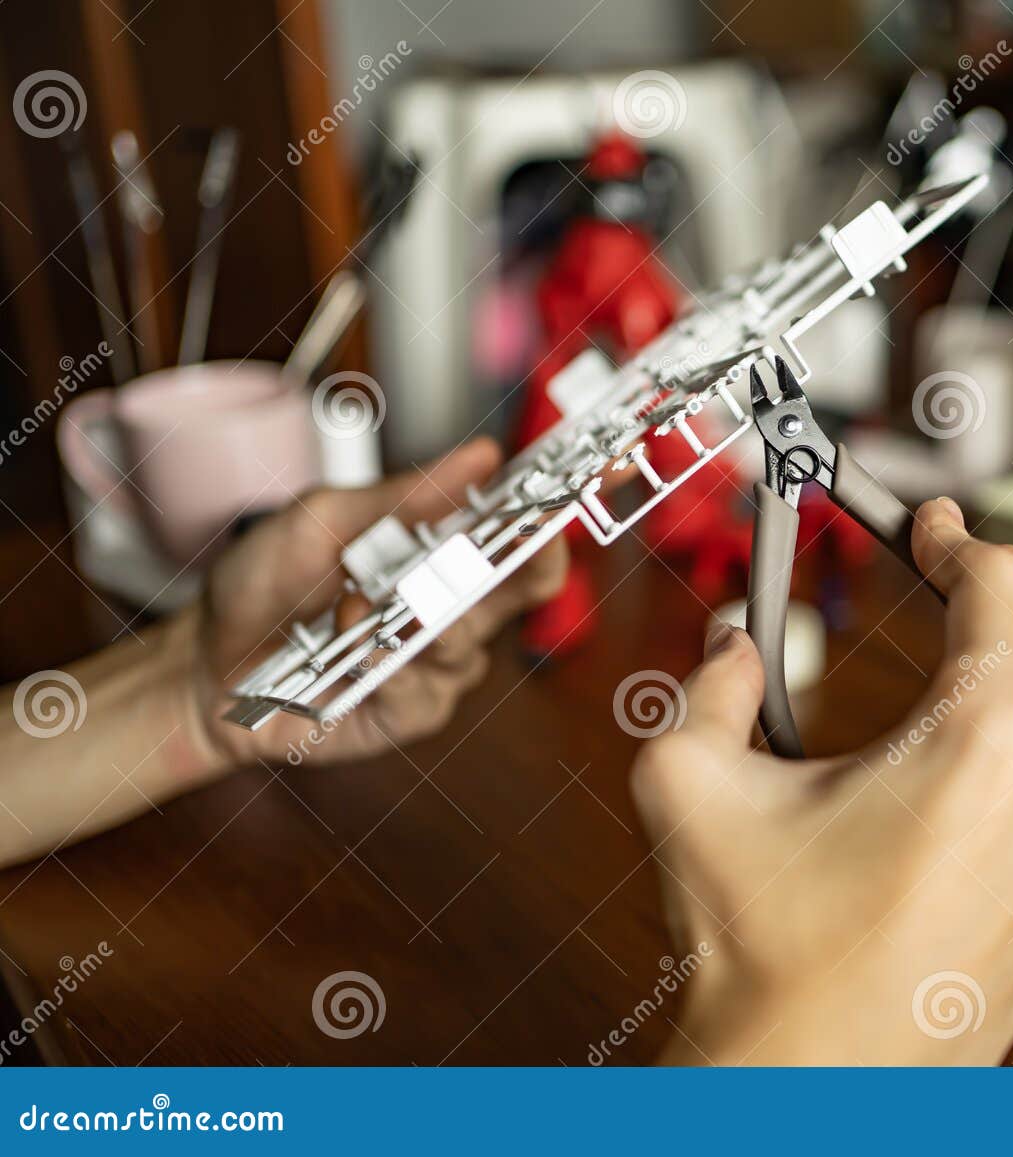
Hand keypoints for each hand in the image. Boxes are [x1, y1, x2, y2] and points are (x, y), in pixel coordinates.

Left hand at [188, 437, 568, 769]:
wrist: (205, 658)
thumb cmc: (266, 583)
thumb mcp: (326, 517)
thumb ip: (403, 496)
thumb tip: (481, 457)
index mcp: (447, 555)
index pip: (524, 535)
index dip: (559, 512)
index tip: (586, 480)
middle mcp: (456, 609)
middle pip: (524, 590)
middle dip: (525, 564)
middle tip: (506, 541)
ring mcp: (438, 664)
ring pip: (470, 640)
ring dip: (421, 617)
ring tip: (366, 604)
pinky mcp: (410, 712)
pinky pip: (424, 690)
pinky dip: (387, 666)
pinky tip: (354, 650)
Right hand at [630, 497, 1012, 1064]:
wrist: (820, 1086)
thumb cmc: (770, 953)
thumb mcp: (692, 787)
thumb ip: (706, 686)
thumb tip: (731, 645)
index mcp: (984, 730)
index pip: (995, 579)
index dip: (951, 535)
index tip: (924, 527)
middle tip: (971, 566)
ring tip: (973, 651)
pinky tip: (981, 750)